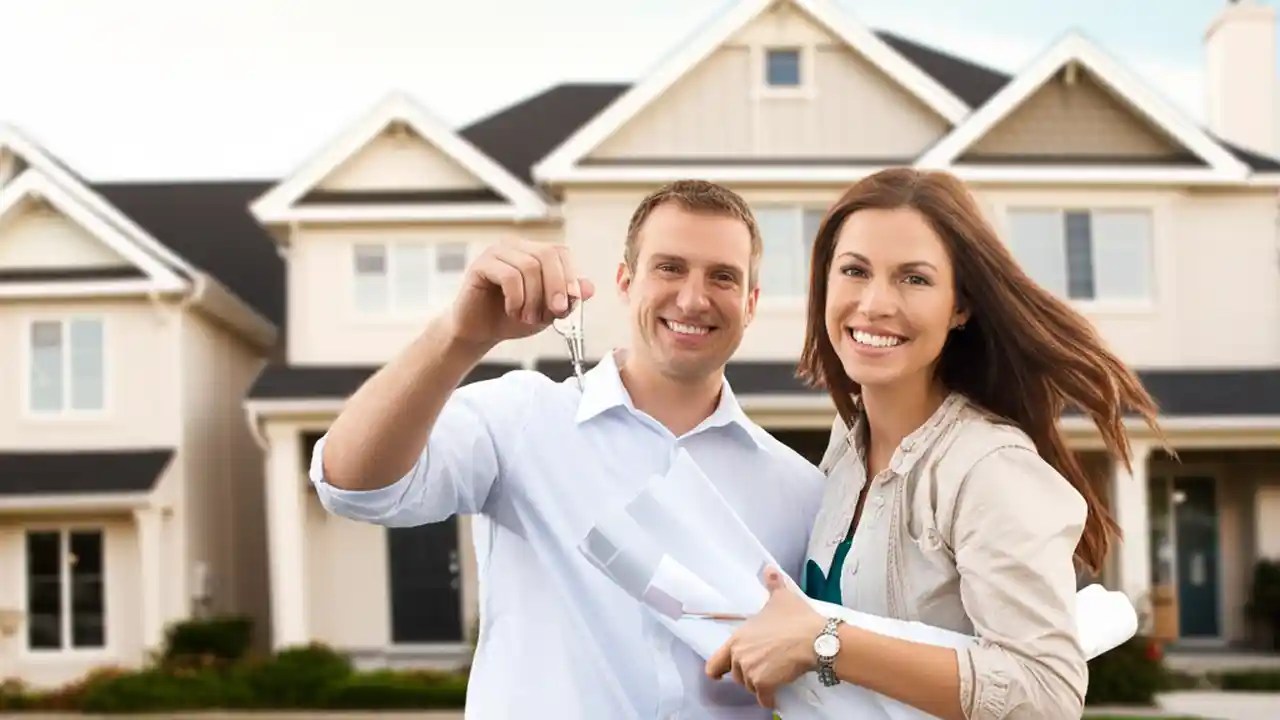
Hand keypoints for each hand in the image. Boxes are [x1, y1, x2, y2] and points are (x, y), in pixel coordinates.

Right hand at [447, 238, 594, 348]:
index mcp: (534, 253)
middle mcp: (516, 247)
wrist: (480, 331)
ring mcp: (497, 252)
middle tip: (554, 312)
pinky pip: (509, 276)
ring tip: (528, 317)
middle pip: (547, 254)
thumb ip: (567, 299)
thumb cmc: (511, 318)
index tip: (570, 302)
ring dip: (534, 298)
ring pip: (529, 266)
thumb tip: (589, 287)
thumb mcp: (547, 312)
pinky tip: (513, 311)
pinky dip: (516, 299)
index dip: (569, 277)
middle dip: (556, 286)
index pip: (560, 252)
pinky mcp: (481, 265)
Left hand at [705, 568, 826, 708]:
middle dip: (748, 674)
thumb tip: (770, 569)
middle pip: (735, 675)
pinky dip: (769, 699)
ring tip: (774, 676)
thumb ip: (772, 584)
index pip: (714, 662)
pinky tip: (775, 697)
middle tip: (764, 668)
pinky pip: (763, 698)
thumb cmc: (797, 618)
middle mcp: (739, 655)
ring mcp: (750, 671)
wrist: (815, 639)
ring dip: (759, 685)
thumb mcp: (782, 598)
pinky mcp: (764, 684)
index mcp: (738, 638)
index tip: (722, 673)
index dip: (718, 669)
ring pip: (749, 686)